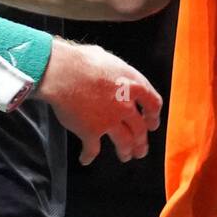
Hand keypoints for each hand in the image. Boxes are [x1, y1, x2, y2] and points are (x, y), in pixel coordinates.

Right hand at [36, 41, 162, 165]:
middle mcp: (125, 106)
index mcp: (133, 85)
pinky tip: (85, 159)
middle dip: (141, 142)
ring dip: (126, 151)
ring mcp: (109, 121)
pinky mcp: (91, 132)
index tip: (152, 123)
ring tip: (125, 156)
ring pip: (124, 142)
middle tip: (140, 149)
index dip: (153, 116)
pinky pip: (92, 149)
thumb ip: (115, 70)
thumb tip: (112, 71)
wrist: (62, 73)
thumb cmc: (81, 61)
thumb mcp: (107, 58)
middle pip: (140, 129)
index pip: (153, 104)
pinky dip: (88, 156)